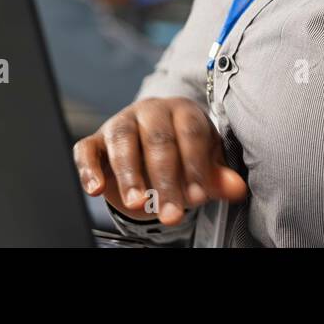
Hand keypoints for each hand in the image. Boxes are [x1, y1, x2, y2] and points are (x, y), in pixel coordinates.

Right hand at [73, 97, 247, 224]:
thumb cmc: (181, 155)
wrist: (149, 150)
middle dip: (166, 180)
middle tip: (172, 212)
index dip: (195, 166)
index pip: (191, 134)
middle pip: (158, 140)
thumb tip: (237, 189)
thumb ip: (218, 177)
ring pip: (123, 142)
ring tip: (139, 203)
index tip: (199, 196)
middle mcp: (150, 110)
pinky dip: (89, 169)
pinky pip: (86, 150)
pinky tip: (96, 189)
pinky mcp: (95, 140)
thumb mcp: (203, 165)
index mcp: (182, 111)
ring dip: (130, 175)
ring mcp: (120, 122)